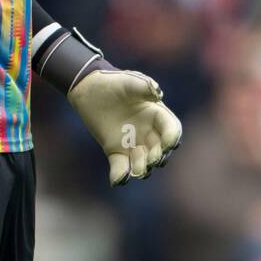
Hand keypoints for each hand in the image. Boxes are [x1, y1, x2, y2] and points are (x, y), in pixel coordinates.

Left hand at [68, 69, 183, 186]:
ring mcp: (132, 142)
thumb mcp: (129, 80)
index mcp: (156, 114)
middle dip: (158, 156)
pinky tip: (117, 180)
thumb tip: (158, 93)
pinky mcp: (115, 150)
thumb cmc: (113, 82)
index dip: (172, 137)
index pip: (171, 129)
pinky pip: (121, 166)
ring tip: (137, 171)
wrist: (88, 88)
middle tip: (152, 160)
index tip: (169, 144)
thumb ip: (144, 86)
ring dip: (142, 168)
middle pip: (159, 149)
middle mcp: (147, 131)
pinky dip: (120, 175)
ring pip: (142, 161)